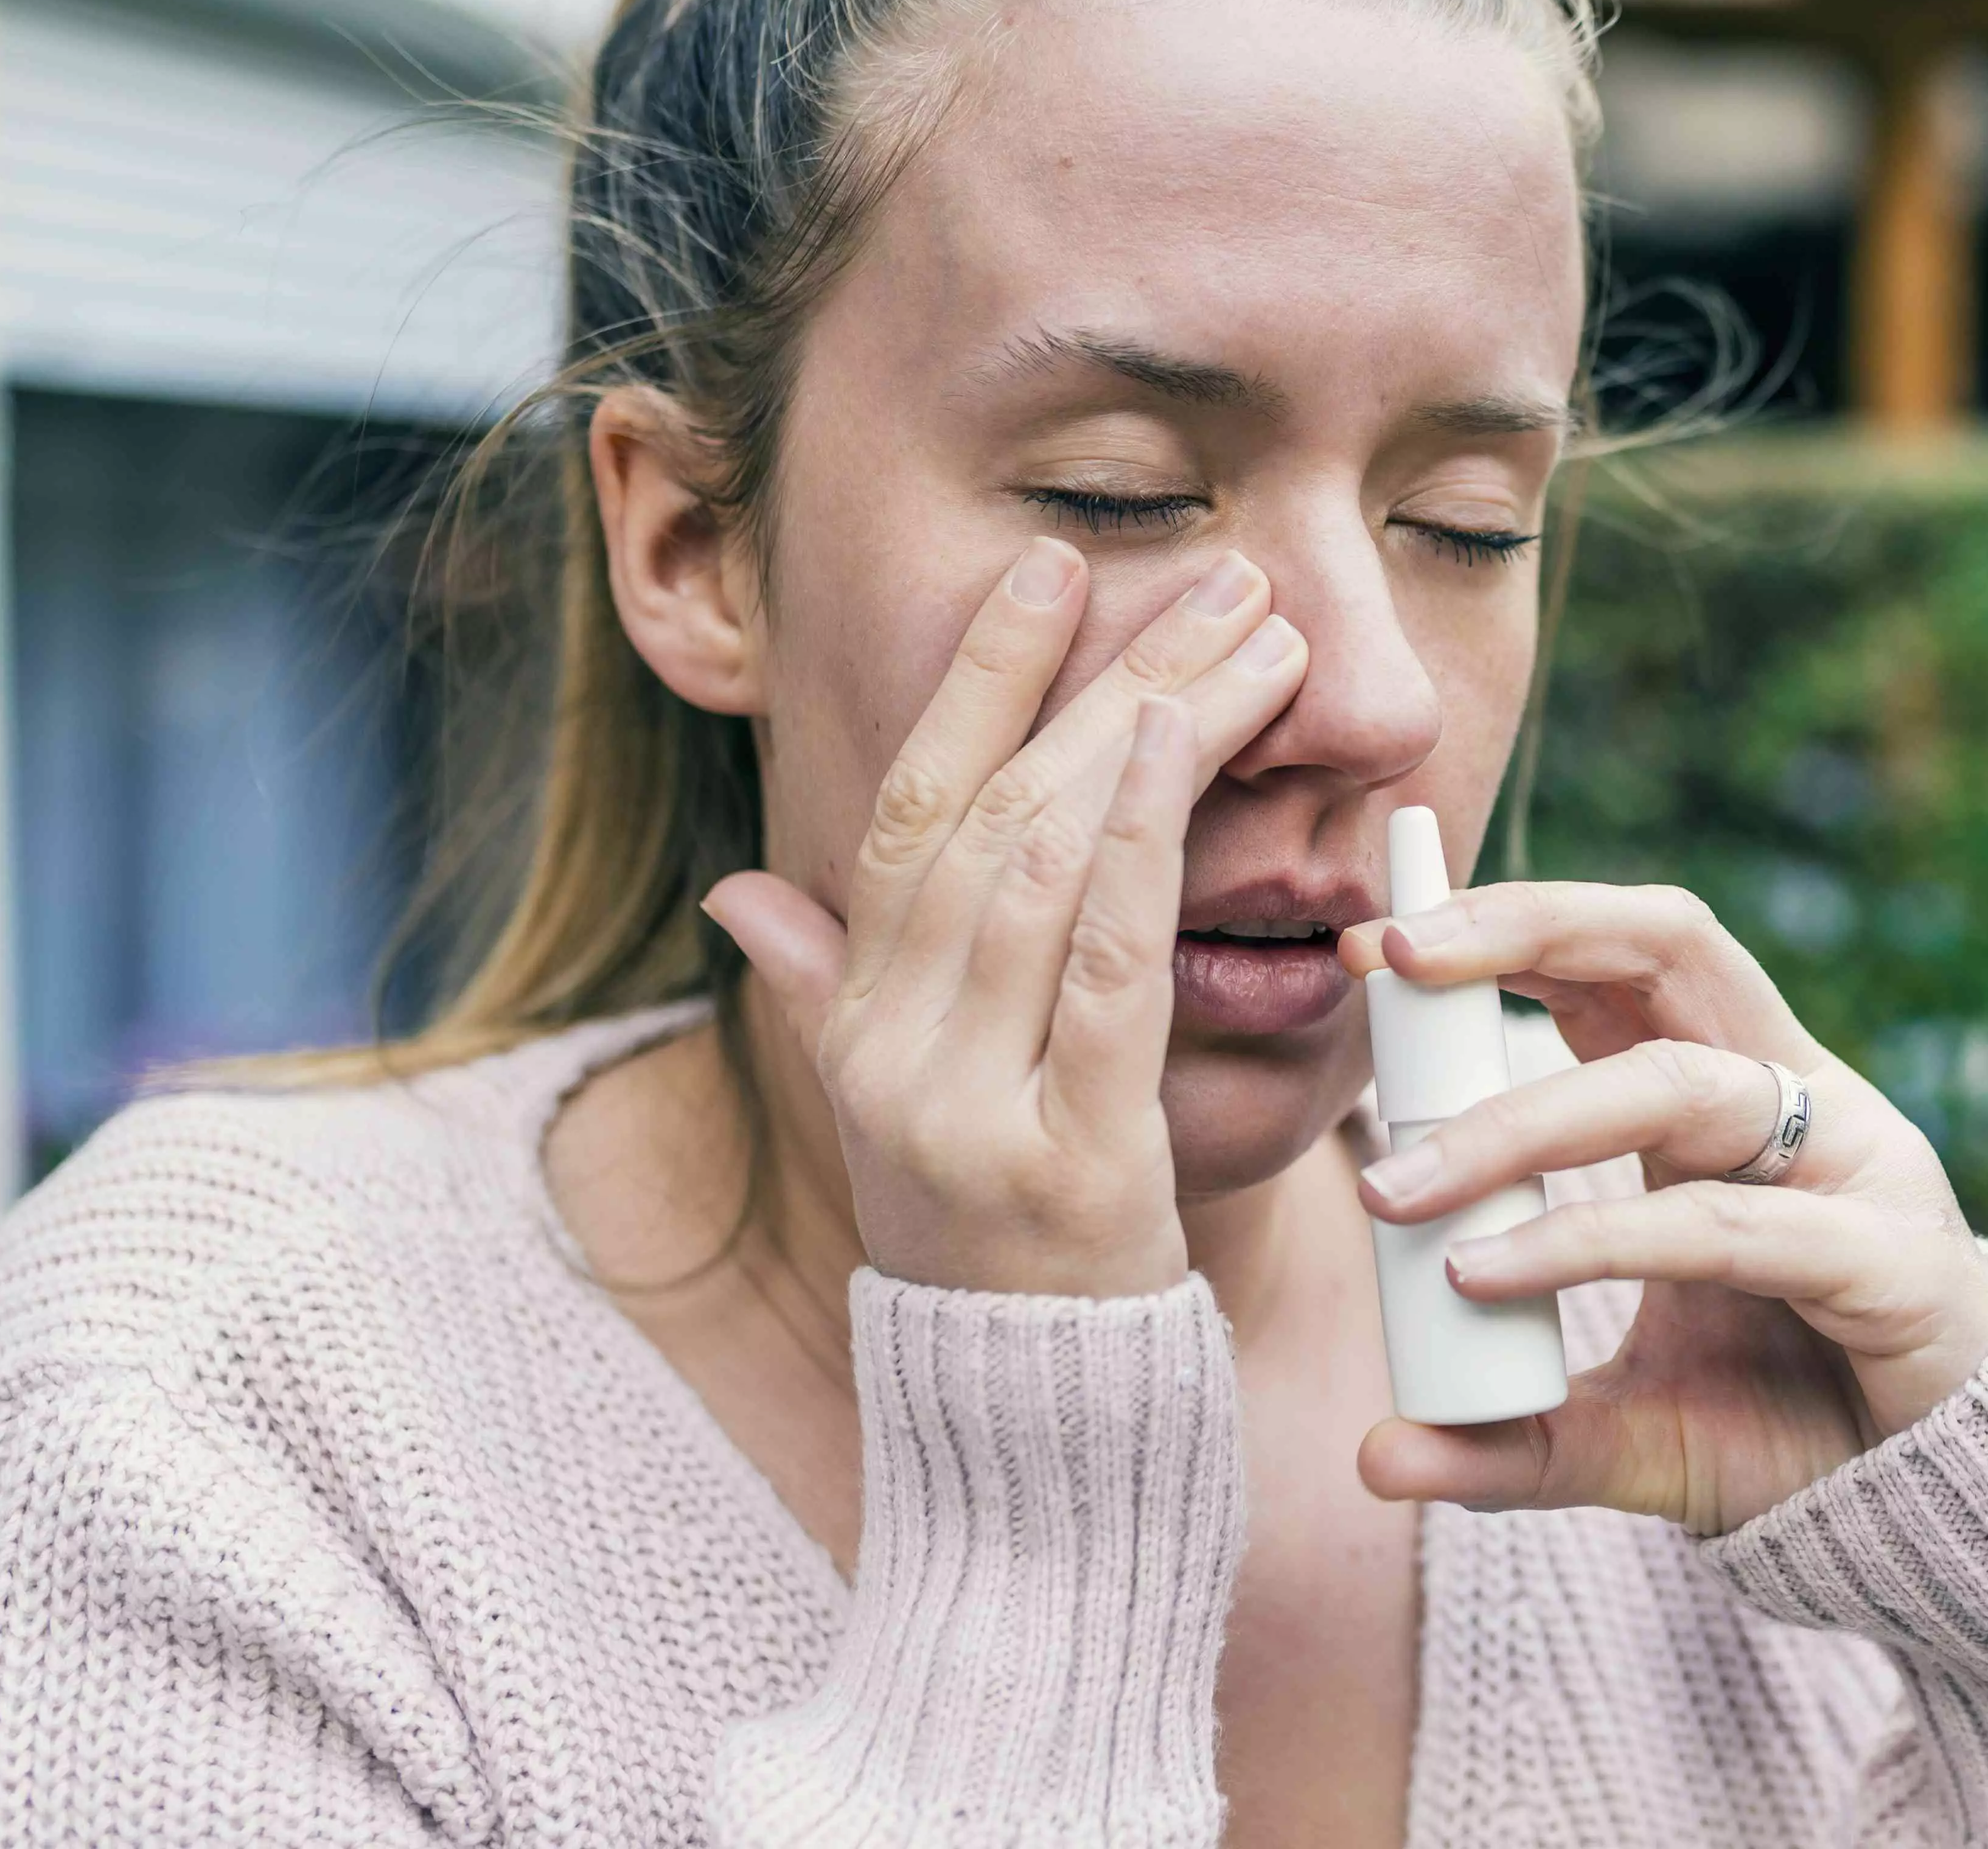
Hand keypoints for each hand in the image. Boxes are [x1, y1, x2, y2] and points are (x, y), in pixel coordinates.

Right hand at [702, 542, 1306, 1297]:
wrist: (1032, 1422)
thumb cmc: (992, 1248)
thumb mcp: (895, 1113)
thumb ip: (824, 993)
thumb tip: (743, 894)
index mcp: (861, 1024)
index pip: (906, 810)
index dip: (974, 679)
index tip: (1048, 565)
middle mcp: (896, 1051)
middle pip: (995, 814)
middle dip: (1107, 677)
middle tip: (1217, 577)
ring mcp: (969, 1105)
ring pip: (1046, 866)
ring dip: (1151, 729)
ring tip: (1244, 632)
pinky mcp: (1067, 1159)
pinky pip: (1102, 972)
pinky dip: (1137, 850)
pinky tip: (1182, 753)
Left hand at [1340, 883, 1987, 1533]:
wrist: (1935, 1521)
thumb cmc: (1787, 1431)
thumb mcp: (1625, 1436)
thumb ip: (1512, 1437)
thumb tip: (1377, 1455)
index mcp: (1727, 1101)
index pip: (1615, 966)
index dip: (1507, 932)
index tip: (1372, 947)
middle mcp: (1793, 1101)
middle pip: (1669, 945)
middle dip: (1530, 925)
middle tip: (1398, 958)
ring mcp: (1855, 1166)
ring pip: (1679, 1084)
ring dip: (1522, 1124)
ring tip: (1398, 1191)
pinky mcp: (1891, 1261)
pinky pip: (1729, 1230)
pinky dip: (1600, 1241)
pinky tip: (1494, 1272)